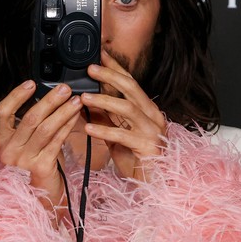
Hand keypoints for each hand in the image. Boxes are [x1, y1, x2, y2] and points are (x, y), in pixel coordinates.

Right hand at [0, 80, 81, 210]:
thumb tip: (48, 103)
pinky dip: (68, 127)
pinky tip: (76, 118)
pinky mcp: (41, 167)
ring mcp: (23, 160)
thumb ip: (30, 129)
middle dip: (50, 100)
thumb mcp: (24, 149)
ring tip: (76, 100)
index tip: (31, 83)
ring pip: (45, 128)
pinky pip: (57, 141)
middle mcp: (9, 150)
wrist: (36, 204)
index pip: (3, 112)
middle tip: (65, 89)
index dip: (16, 95)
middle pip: (30, 117)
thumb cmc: (31, 174)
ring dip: (63, 111)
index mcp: (1, 142)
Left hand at [80, 51, 166, 180]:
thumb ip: (106, 119)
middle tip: (90, 68)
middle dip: (110, 76)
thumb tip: (86, 101)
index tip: (100, 55)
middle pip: (131, 88)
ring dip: (104, 101)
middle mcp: (152, 116)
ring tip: (84, 98)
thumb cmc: (138, 162)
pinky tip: (89, 129)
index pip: (130, 83)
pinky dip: (105, 131)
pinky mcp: (148, 147)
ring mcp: (152, 130)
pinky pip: (124, 135)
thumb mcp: (117, 136)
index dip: (115, 68)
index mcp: (146, 111)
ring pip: (128, 108)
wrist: (156, 186)